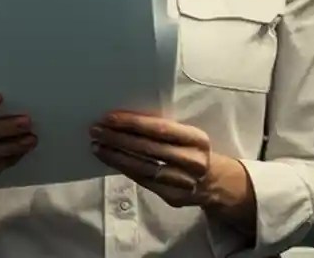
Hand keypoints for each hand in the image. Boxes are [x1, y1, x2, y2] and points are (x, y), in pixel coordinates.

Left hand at [89, 111, 214, 207]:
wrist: (217, 183)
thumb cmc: (193, 151)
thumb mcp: (188, 136)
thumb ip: (164, 129)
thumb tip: (124, 120)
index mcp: (197, 139)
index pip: (160, 129)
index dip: (132, 123)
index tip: (109, 117)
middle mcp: (193, 161)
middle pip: (149, 149)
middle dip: (118, 138)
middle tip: (96, 130)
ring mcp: (184, 182)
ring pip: (144, 168)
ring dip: (116, 156)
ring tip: (97, 146)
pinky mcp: (174, 197)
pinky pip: (144, 181)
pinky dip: (124, 169)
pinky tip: (110, 159)